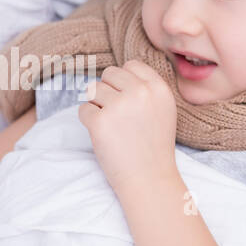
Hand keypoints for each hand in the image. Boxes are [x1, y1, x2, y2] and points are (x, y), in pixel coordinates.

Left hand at [77, 60, 177, 192]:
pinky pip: (83, 110)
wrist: (149, 180)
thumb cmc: (153, 146)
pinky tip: (104, 136)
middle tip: (116, 115)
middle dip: (107, 92)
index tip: (125, 100)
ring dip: (97, 106)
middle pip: (109, 74)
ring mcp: (119, 106)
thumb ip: (146, 88)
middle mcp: (140, 92)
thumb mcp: (163, 110)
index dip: (123, 82)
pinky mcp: (100, 122)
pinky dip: (89, 122)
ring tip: (112, 126)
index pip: (131, 65)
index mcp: (158, 88)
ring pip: (93, 89)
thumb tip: (116, 73)